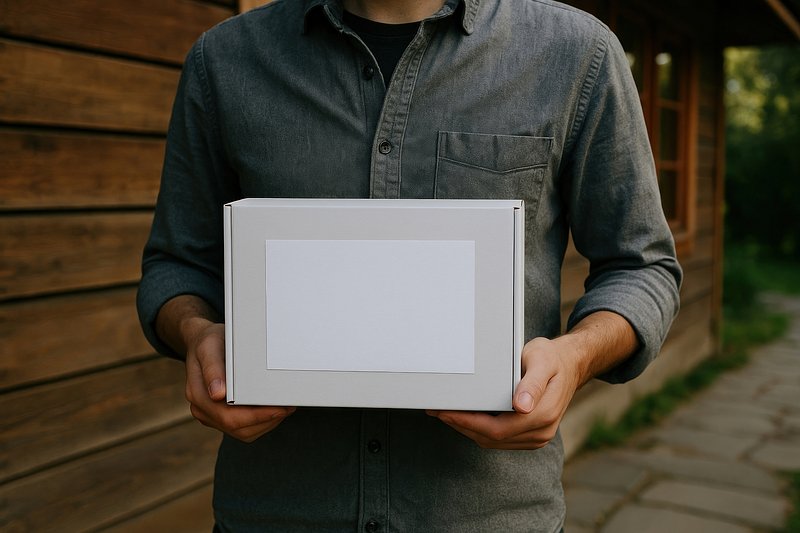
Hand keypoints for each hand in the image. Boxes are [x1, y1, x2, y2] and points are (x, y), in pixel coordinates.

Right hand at [184, 318, 295, 441]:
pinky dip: (262, 422)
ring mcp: (212, 415)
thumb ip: (212, 368)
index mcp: (198, 394)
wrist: (201, 341)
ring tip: (285, 408)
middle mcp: (202, 409)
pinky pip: (244, 428)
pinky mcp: (221, 416)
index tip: (278, 408)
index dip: (257, 417)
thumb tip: (218, 395)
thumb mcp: (208, 347)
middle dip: (267, 420)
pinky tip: (273, 409)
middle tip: (288, 407)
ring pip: (244, 432)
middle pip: (239, 429)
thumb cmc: (208, 342)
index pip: (229, 417)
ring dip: (267, 423)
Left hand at [427, 336, 581, 449]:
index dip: (468, 423)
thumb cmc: (552, 358)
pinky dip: (479, 430)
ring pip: (493, 442)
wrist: (569, 365)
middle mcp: (540, 431)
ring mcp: (536, 436)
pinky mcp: (530, 435)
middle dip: (461, 425)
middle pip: (491, 438)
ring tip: (445, 414)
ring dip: (467, 429)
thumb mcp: (542, 361)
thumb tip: (521, 406)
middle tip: (437, 411)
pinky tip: (464, 417)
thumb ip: (532, 383)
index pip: (497, 429)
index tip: (446, 412)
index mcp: (542, 414)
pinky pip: (499, 439)